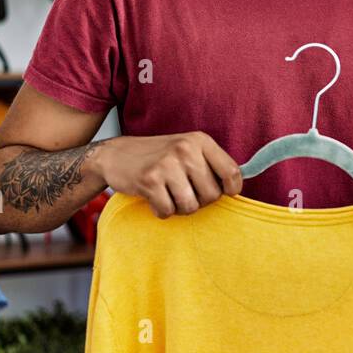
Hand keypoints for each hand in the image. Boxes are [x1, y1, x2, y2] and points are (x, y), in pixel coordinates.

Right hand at [92, 132, 241, 217]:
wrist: (116, 154)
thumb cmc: (159, 157)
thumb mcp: (188, 151)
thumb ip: (211, 165)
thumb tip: (237, 187)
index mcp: (200, 141)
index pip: (232, 172)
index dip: (231, 190)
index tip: (224, 194)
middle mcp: (186, 149)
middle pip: (212, 195)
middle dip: (200, 201)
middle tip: (184, 192)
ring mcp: (167, 164)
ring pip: (191, 206)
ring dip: (180, 207)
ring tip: (169, 194)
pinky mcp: (149, 180)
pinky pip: (168, 211)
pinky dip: (162, 210)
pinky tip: (154, 197)